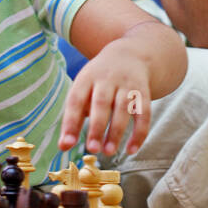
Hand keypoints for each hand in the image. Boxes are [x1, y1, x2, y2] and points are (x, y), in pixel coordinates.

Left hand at [58, 41, 151, 156]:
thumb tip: (63, 146)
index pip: (76, 99)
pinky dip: (139, 133)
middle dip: (97, 127)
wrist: (131, 55)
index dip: (70, 122)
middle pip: (101, 103)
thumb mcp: (84, 88)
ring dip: (116, 132)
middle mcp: (107, 79)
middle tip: (92, 149)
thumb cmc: (99, 81)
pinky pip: (144, 114)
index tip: (66, 143)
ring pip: (123, 109)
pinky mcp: (144, 93)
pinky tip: (131, 150)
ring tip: (108, 152)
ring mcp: (127, 85)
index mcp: (87, 77)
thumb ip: (73, 116)